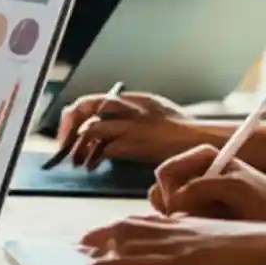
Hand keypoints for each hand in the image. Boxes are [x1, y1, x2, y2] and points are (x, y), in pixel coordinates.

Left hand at [55, 92, 189, 168]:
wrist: (201, 142)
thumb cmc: (181, 131)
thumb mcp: (155, 111)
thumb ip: (132, 113)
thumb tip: (106, 122)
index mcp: (133, 98)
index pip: (92, 101)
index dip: (75, 116)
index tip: (69, 131)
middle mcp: (129, 107)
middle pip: (85, 108)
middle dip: (69, 128)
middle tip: (64, 146)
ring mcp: (132, 124)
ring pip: (91, 128)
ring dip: (78, 146)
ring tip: (76, 160)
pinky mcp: (136, 143)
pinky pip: (105, 148)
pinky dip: (93, 158)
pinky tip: (91, 166)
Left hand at [80, 214, 265, 264]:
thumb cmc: (259, 242)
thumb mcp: (225, 234)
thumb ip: (202, 235)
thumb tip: (189, 240)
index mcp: (189, 223)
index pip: (146, 220)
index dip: (122, 225)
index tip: (104, 232)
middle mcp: (178, 228)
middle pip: (130, 226)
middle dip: (103, 234)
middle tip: (80, 242)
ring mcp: (178, 243)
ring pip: (129, 239)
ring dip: (101, 246)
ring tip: (79, 252)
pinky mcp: (182, 259)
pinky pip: (139, 260)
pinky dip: (114, 263)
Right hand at [148, 145, 265, 221]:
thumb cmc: (265, 198)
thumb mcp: (234, 187)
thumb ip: (200, 188)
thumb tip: (173, 204)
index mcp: (201, 156)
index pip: (167, 172)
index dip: (171, 193)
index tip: (185, 209)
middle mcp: (192, 172)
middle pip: (161, 189)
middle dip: (172, 208)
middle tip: (194, 220)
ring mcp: (191, 192)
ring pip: (163, 205)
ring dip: (177, 218)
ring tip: (205, 224)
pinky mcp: (194, 211)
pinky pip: (173, 219)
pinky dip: (182, 226)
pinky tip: (205, 230)